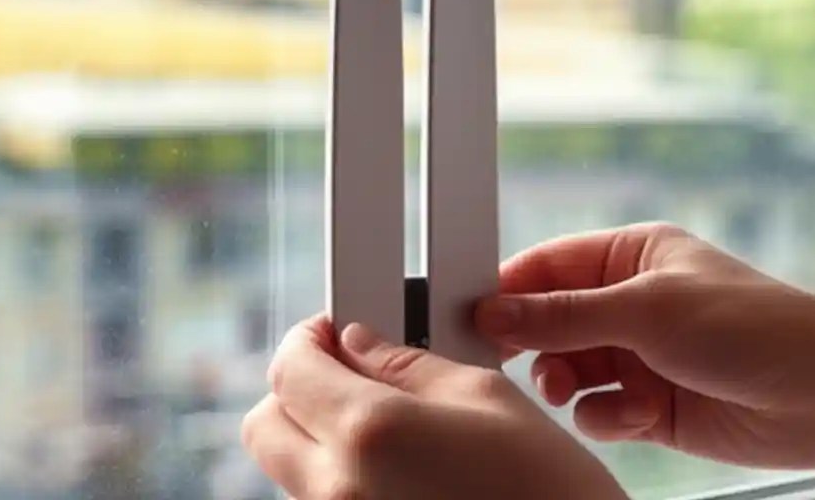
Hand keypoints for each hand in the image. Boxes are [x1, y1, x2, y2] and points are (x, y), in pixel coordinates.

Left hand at [243, 315, 626, 499]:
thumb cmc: (549, 491)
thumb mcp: (488, 399)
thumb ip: (409, 364)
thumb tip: (360, 343)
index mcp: (369, 433)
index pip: (289, 369)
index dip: (307, 338)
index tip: (331, 329)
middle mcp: (338, 492)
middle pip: (265, 425)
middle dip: (297, 389)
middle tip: (346, 372)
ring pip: (290, 469)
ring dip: (317, 436)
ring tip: (385, 425)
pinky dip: (341, 478)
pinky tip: (397, 468)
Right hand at [475, 223, 814, 468]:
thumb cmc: (754, 327)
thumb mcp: (646, 310)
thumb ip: (563, 314)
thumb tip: (495, 309)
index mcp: (632, 256)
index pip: (549, 266)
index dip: (509, 290)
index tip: (473, 316)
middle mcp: (632, 304)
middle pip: (550, 323)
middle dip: (538, 347)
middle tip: (521, 364)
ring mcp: (641, 356)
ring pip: (569, 373)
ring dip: (570, 386)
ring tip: (579, 391)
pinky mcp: (653, 406)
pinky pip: (600, 412)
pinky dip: (608, 418)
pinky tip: (639, 415)